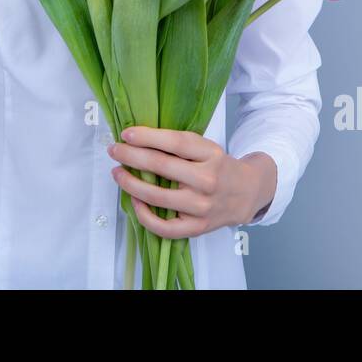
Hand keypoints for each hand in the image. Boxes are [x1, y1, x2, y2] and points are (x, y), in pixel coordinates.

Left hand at [107, 125, 275, 237]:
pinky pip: (164, 227)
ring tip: (117, 173)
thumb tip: (138, 140)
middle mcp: (207, 180)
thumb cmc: (219, 167)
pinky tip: (134, 201)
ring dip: (130, 183)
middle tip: (114, 150)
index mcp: (211, 154)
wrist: (247, 194)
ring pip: (157, 196)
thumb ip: (180, 144)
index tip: (126, 134)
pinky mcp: (197, 227)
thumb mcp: (207, 148)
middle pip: (161, 165)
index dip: (147, 136)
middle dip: (131, 156)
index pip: (175, 142)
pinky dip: (144, 215)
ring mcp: (202, 206)